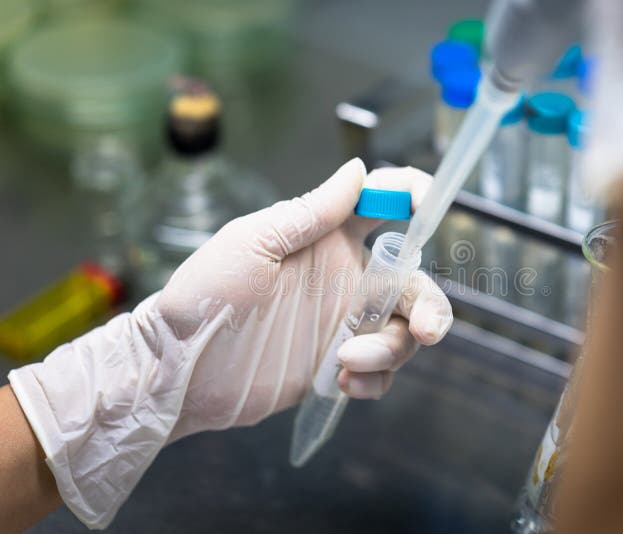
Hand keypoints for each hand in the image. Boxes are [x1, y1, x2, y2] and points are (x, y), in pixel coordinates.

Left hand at [8, 159, 452, 528]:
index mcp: (328, 239)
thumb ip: (309, 213)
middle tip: (428, 329)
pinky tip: (340, 383)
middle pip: (413, 284)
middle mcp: (345, 280)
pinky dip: (373, 380)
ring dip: (389, 349)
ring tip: (345, 361)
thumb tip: (357, 169)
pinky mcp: (336, 366)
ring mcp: (343, 325)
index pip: (384, 205)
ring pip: (401, 333)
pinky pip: (379, 372)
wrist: (179, 369)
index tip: (427, 204)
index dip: (413, 194)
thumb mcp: (253, 243)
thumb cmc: (204, 294)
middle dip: (432, 306)